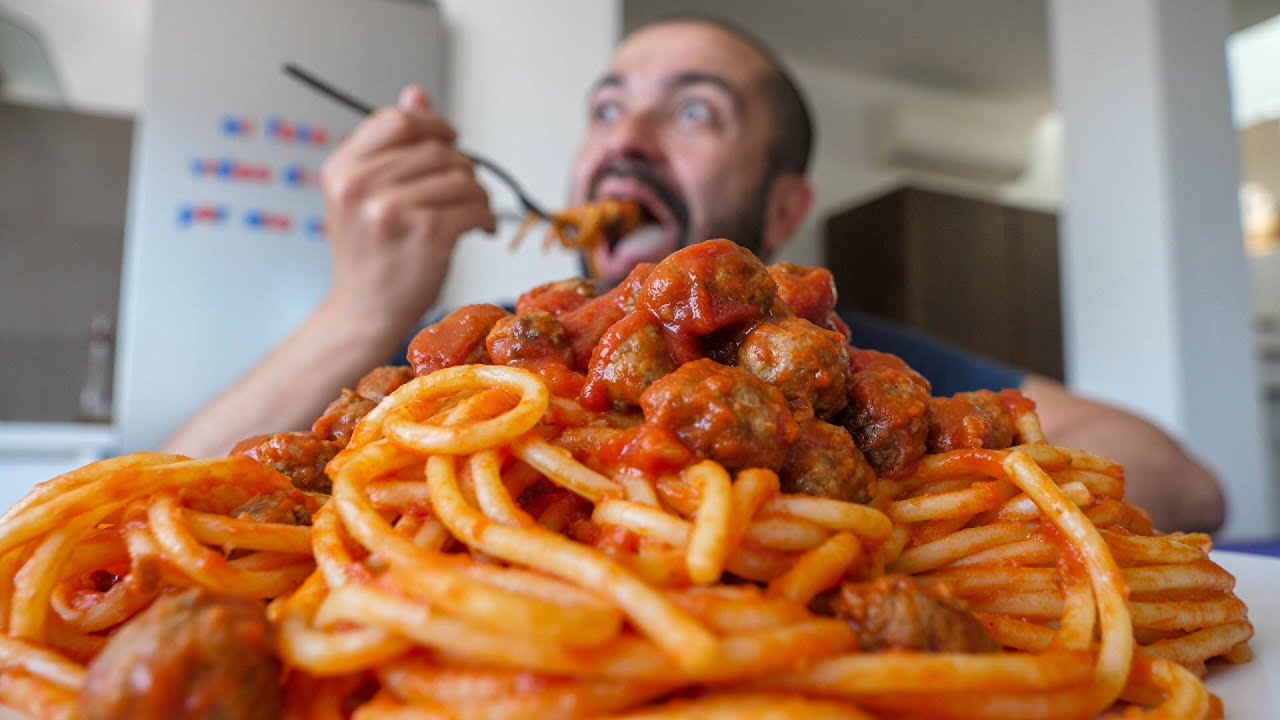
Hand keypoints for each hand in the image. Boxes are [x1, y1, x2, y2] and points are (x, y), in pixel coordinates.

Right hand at [319, 86, 496, 335]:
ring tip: (472, 213)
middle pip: (436, 150)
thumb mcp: (364, 194)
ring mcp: (392, 211)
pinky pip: (474, 208)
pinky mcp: (427, 235)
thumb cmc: (371, 252)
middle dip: (461, 168)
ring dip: (477, 195)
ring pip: (461, 178)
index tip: (450, 140)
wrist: (364, 313)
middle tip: (465, 191)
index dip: (433, 124)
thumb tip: (417, 93)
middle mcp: (360, 187)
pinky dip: (485, 217)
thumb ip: (390, 144)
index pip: (398, 121)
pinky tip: (479, 229)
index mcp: (341, 170)